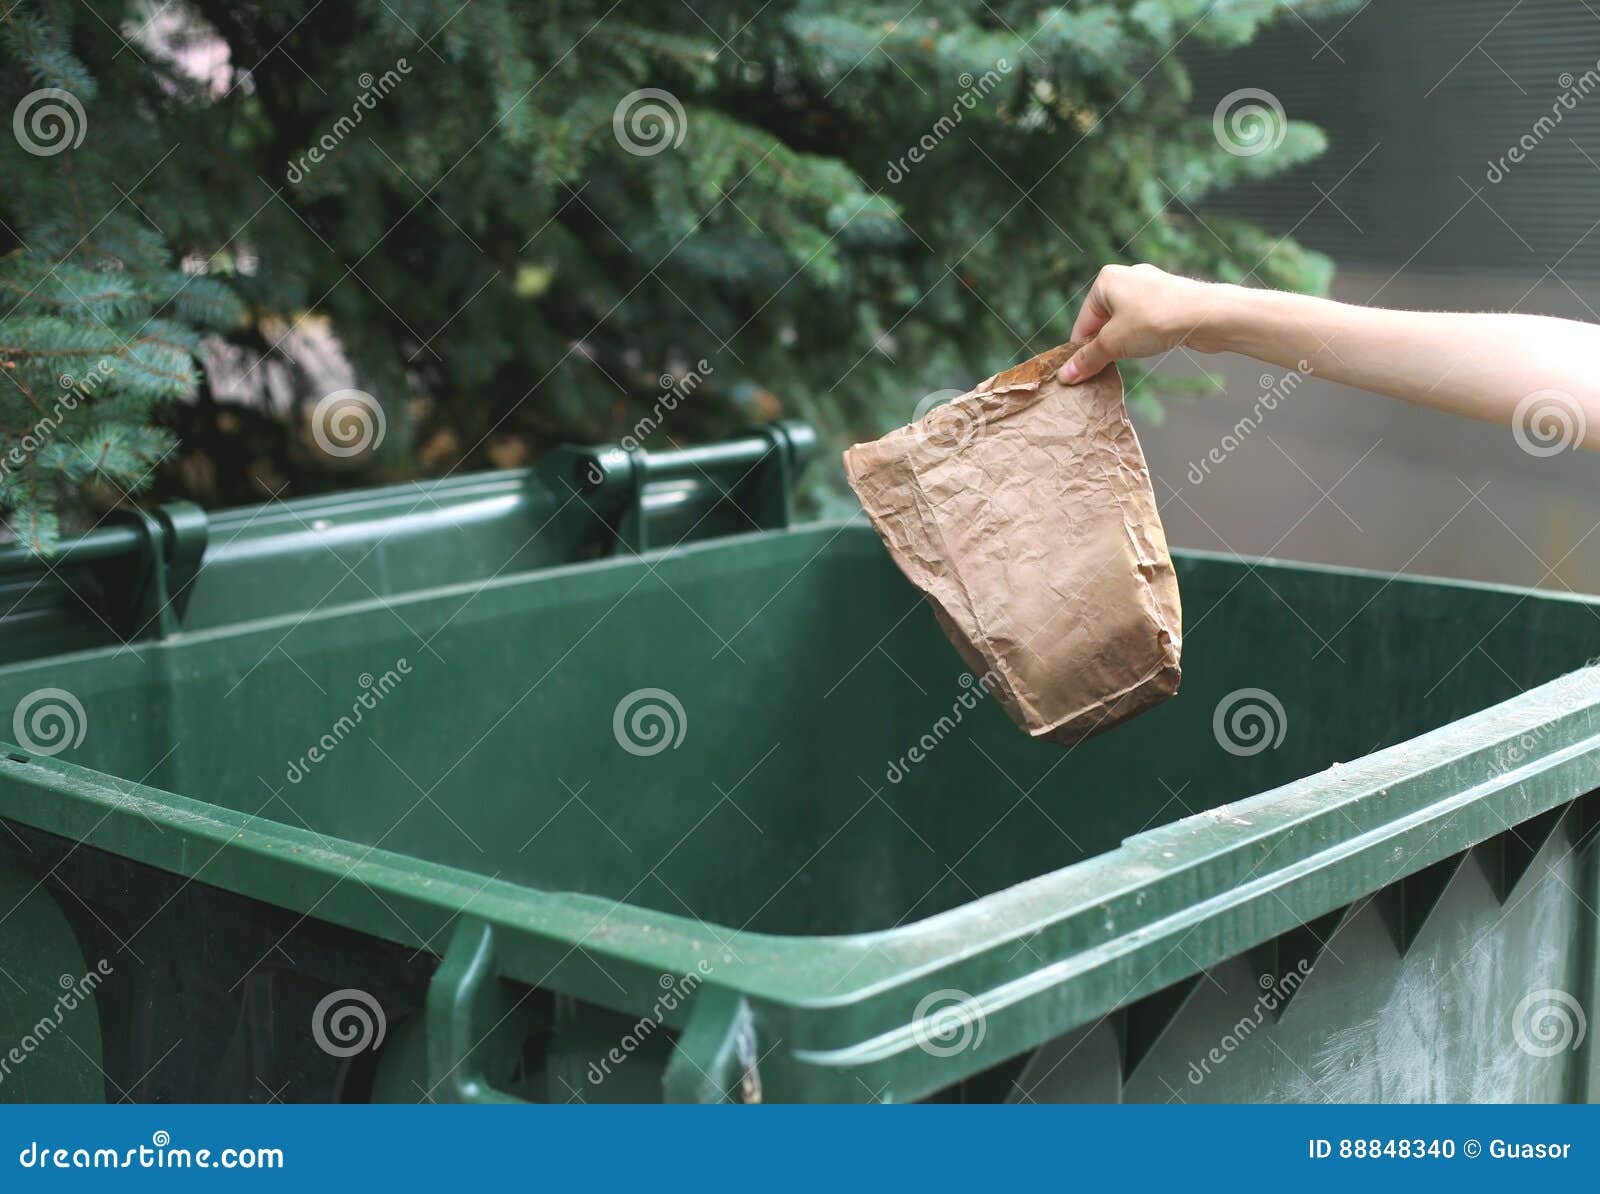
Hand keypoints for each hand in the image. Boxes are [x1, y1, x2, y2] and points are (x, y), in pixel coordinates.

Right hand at [1058, 264, 1234, 383]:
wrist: (1207, 314)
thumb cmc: (1155, 321)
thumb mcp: (1113, 344)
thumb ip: (1088, 360)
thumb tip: (1065, 376)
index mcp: (1106, 280)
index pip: (1083, 323)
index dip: (1081, 351)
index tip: (1081, 374)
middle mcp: (1126, 278)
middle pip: (1103, 322)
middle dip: (1104, 347)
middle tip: (1105, 370)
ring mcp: (1149, 287)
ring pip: (1125, 322)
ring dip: (1124, 343)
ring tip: (1131, 357)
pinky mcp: (1168, 298)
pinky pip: (1145, 321)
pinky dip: (1142, 336)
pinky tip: (1150, 347)